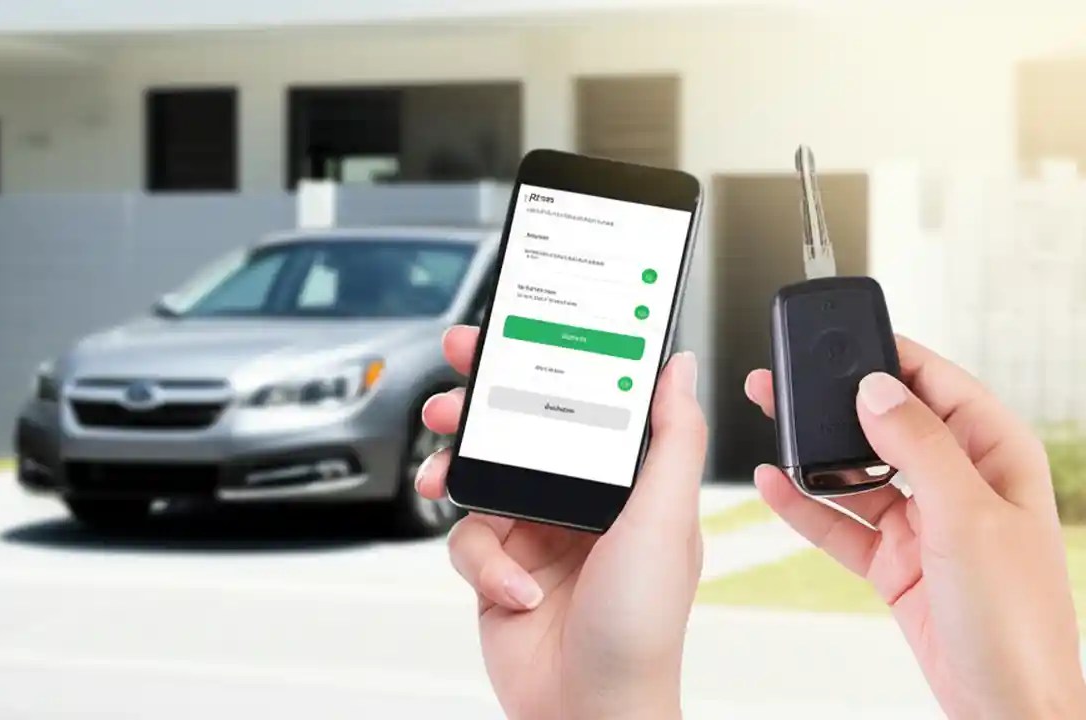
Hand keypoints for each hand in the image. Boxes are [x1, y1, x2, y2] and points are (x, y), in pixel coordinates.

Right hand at [416, 326, 705, 719]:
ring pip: (481, 478)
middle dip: (480, 410)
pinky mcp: (498, 570)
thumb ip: (671, 440)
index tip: (514, 335)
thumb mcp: (665, 521)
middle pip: (519, 434)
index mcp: (625, 484)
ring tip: (444, 474)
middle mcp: (579, 504)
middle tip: (453, 392)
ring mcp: (536, 536)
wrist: (587, 712)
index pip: (581, 406)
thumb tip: (678, 368)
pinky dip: (481, 562)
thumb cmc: (641, 628)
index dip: (545, 366)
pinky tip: (511, 587)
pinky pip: (465, 538)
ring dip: (459, 474)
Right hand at [745, 336, 1085, 718]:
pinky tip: (774, 485)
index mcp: (997, 456)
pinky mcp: (896, 562)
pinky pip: (840, 522)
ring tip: (769, 422)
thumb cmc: (1018, 624)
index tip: (840, 338)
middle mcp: (960, 483)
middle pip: (887, 424)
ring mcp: (925, 524)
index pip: (939, 384)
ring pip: (856, 472)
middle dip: (835, 402)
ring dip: (813, 453)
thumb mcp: (968, 520)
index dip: (890, 357)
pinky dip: (805, 506)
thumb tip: (876, 389)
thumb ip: (920, 448)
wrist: (1006, 709)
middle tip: (784, 380)